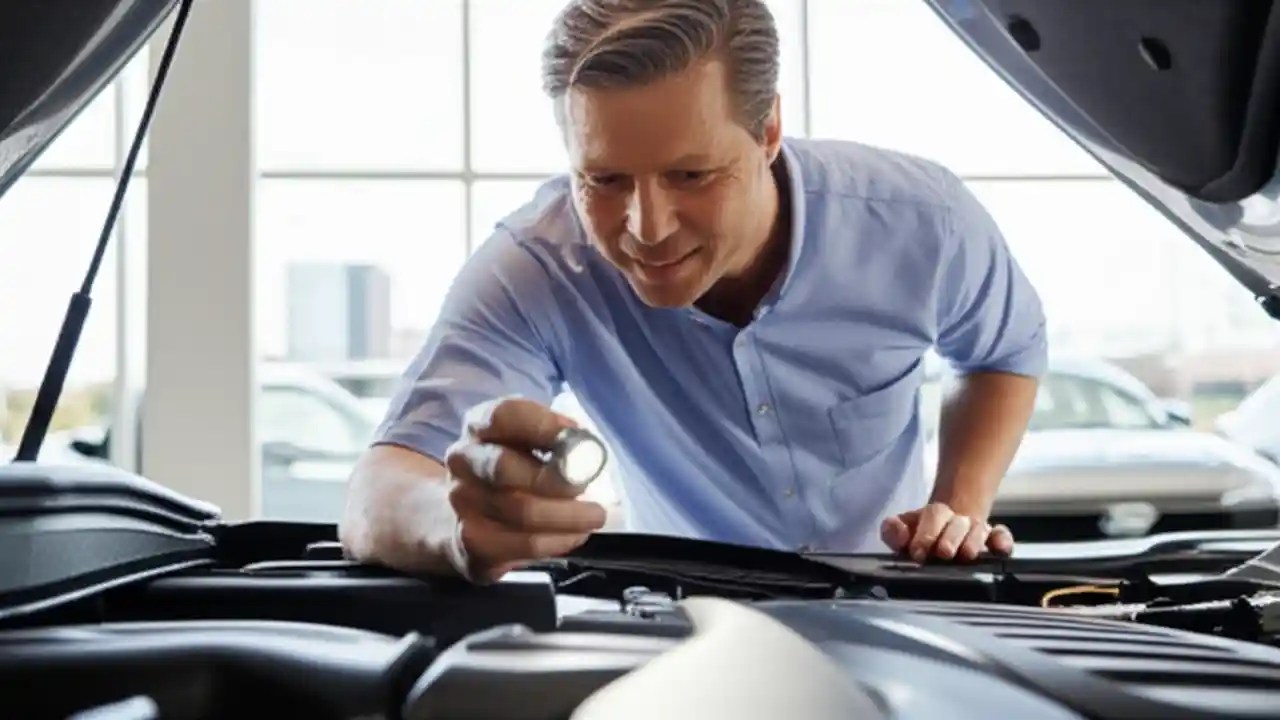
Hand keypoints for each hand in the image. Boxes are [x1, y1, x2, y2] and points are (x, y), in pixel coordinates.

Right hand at [443, 396, 607, 582]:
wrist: (467, 518)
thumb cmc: (516, 468)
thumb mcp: (530, 441)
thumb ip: (554, 436)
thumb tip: (586, 447)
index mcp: (480, 425)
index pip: (505, 416)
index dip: (545, 427)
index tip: (582, 441)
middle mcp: (463, 460)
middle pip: (505, 468)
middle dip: (557, 480)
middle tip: (588, 488)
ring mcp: (463, 503)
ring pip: (520, 511)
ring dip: (567, 516)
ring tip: (594, 516)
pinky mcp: (473, 542)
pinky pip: (523, 543)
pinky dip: (558, 540)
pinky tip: (574, 535)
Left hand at [880, 502, 1012, 562]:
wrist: (947, 521)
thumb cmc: (921, 532)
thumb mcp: (902, 528)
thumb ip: (892, 530)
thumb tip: (900, 534)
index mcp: (935, 515)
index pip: (933, 516)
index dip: (926, 533)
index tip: (918, 552)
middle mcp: (958, 521)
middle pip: (957, 524)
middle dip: (949, 538)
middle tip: (943, 553)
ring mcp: (977, 529)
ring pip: (979, 531)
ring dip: (973, 542)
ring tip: (966, 555)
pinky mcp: (994, 539)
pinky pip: (1002, 537)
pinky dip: (1003, 542)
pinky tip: (1000, 550)